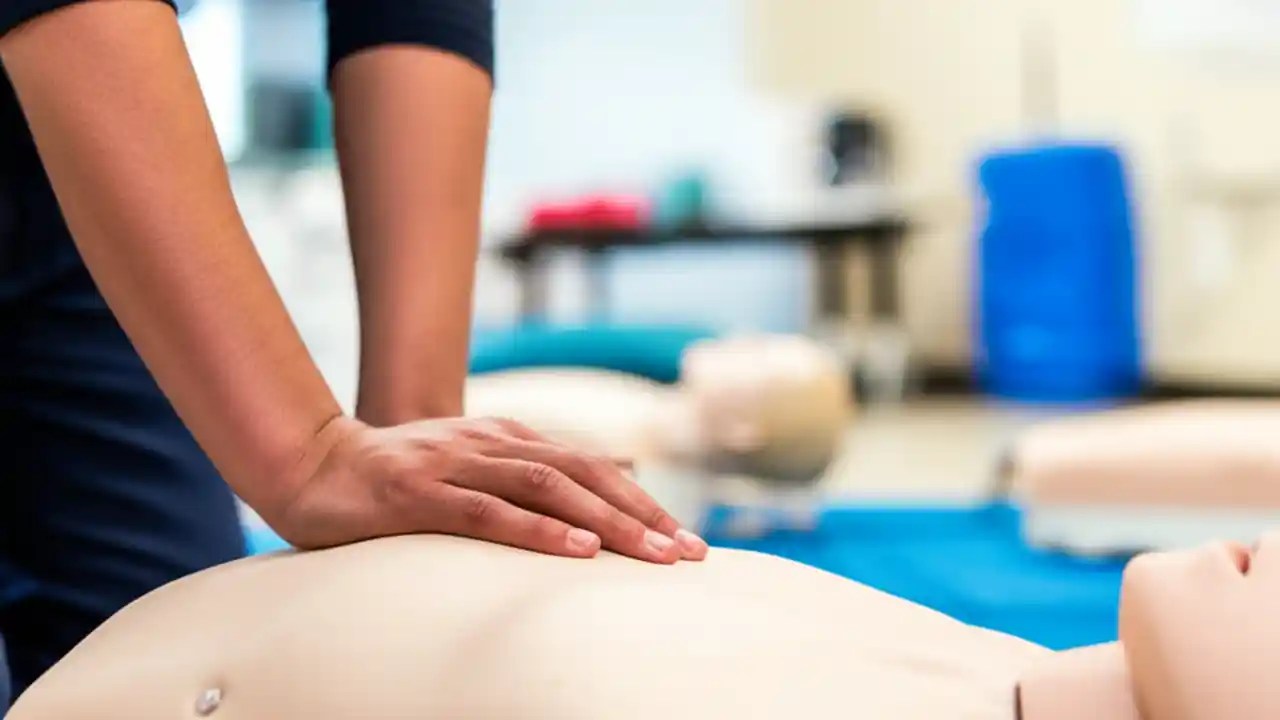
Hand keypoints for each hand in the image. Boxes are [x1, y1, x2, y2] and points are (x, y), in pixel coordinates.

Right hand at [268, 416, 708, 562]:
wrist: (312, 464)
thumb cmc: (399, 474)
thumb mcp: (481, 457)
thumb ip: (545, 461)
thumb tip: (623, 463)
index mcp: (506, 436)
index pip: (590, 467)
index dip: (642, 500)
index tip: (686, 538)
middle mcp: (490, 442)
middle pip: (582, 475)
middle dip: (642, 514)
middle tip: (688, 552)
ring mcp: (455, 464)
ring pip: (547, 489)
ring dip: (605, 522)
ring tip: (651, 554)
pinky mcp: (419, 494)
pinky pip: (488, 512)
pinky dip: (537, 530)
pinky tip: (575, 551)